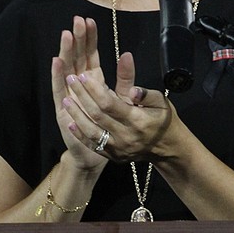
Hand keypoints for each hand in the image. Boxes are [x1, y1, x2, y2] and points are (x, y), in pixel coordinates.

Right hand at [51, 17, 135, 171]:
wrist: (96, 153)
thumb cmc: (110, 126)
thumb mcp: (122, 99)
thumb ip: (125, 78)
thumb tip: (128, 54)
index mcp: (93, 81)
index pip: (89, 55)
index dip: (88, 39)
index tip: (88, 21)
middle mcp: (78, 86)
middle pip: (76, 58)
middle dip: (77, 40)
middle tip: (77, 21)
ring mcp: (68, 95)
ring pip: (66, 69)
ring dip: (66, 52)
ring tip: (67, 35)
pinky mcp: (62, 108)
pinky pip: (58, 89)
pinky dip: (57, 75)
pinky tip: (57, 61)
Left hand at [61, 68, 175, 163]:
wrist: (167, 148)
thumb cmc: (163, 120)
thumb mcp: (160, 101)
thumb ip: (145, 93)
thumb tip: (133, 88)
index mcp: (137, 121)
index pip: (109, 103)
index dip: (94, 89)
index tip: (83, 76)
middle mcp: (126, 136)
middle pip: (97, 115)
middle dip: (82, 96)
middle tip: (71, 80)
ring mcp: (118, 149)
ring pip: (92, 132)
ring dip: (77, 115)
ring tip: (66, 100)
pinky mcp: (113, 156)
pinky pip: (94, 145)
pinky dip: (81, 135)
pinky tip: (71, 123)